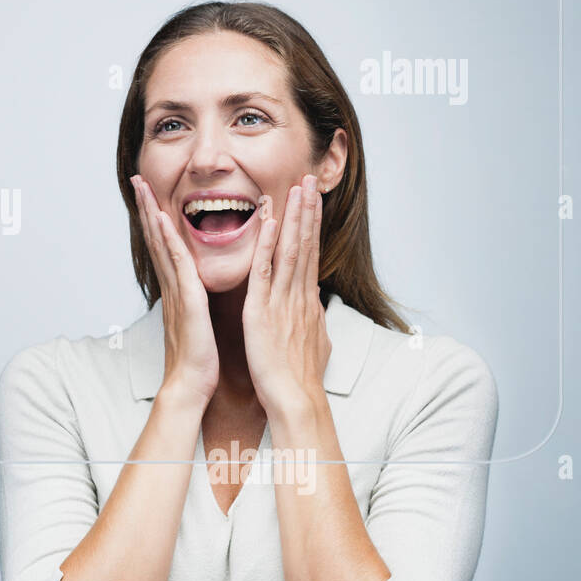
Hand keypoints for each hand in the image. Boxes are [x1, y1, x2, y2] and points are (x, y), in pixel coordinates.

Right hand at [132, 175, 218, 407]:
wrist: (189, 386)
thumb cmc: (197, 361)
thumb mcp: (199, 323)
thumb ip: (196, 304)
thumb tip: (199, 293)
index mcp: (179, 290)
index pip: (165, 247)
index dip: (156, 219)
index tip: (151, 195)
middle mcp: (173, 286)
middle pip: (156, 238)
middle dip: (146, 206)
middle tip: (137, 179)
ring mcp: (177, 291)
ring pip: (162, 244)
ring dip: (151, 212)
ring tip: (143, 187)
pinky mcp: (187, 300)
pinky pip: (177, 263)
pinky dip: (167, 239)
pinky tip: (162, 219)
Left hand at [242, 174, 331, 416]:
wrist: (295, 400)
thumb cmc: (299, 378)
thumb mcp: (311, 343)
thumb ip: (311, 322)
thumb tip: (317, 312)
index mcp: (305, 302)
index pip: (310, 255)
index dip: (312, 226)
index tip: (313, 202)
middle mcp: (299, 295)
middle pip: (306, 244)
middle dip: (308, 211)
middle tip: (309, 180)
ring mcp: (283, 300)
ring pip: (291, 249)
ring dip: (294, 216)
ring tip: (297, 188)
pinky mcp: (263, 309)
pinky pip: (265, 270)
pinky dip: (268, 244)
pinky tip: (271, 222)